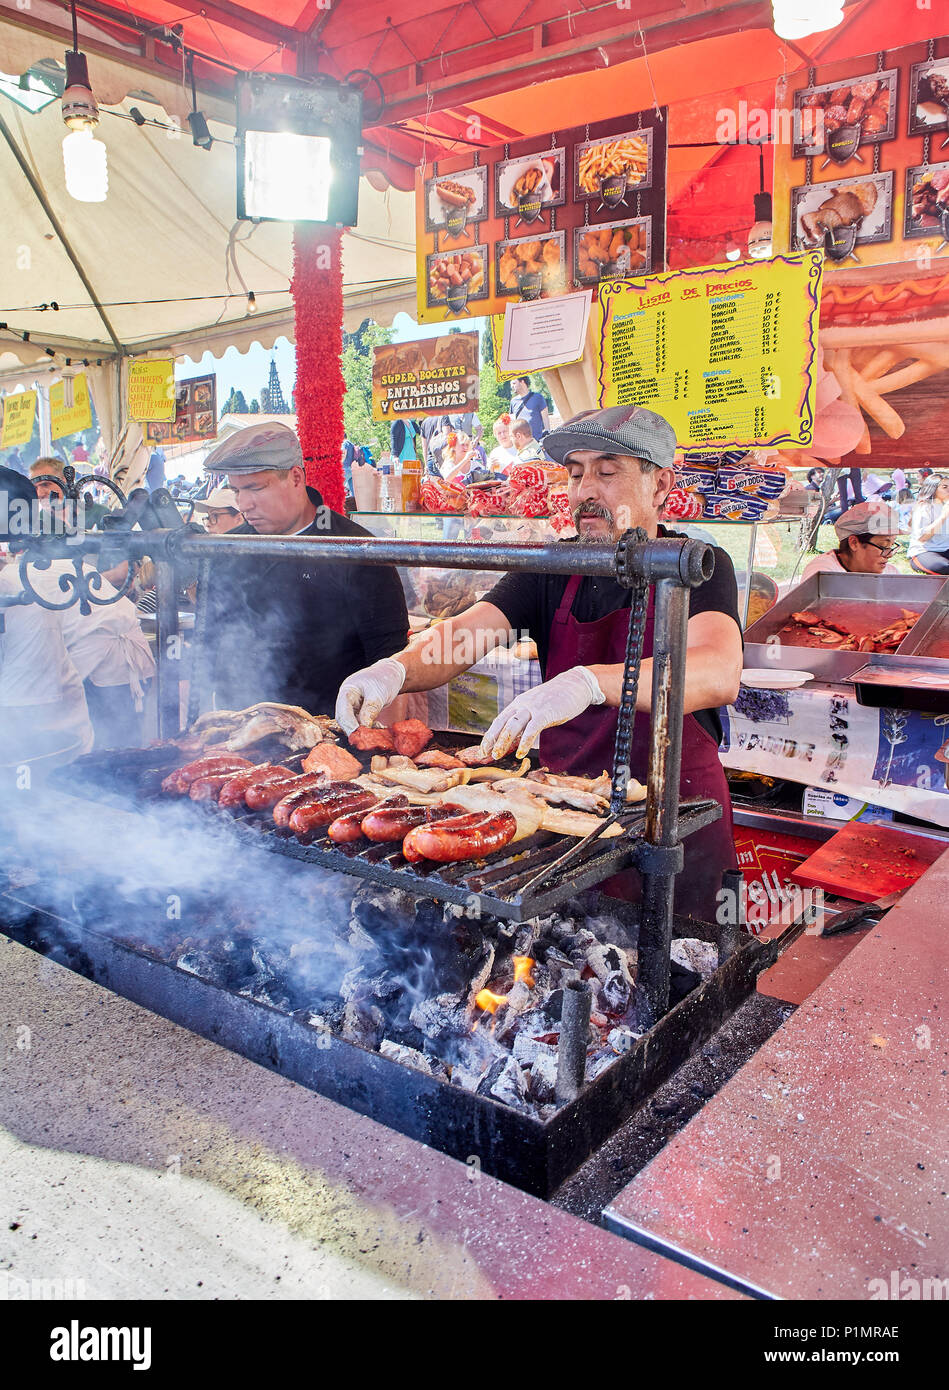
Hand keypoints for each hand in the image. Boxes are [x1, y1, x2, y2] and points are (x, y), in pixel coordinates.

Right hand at [335, 657, 405, 733]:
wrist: (393, 674)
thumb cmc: (385, 678)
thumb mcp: (378, 694)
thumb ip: (370, 710)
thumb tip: (363, 728)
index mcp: (347, 691)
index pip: (343, 712)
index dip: (349, 726)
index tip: (358, 736)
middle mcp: (347, 699)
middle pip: (345, 720)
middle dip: (355, 731)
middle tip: (367, 741)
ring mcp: (353, 705)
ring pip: (353, 723)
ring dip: (364, 730)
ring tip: (377, 732)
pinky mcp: (361, 711)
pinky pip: (361, 723)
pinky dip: (369, 727)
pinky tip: (379, 728)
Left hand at [480, 666, 604, 760]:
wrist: (576, 684)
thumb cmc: (557, 699)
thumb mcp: (537, 708)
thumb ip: (526, 722)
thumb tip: (515, 741)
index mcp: (518, 703)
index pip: (499, 721)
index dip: (490, 736)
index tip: (483, 750)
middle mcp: (522, 704)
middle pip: (502, 723)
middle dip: (491, 740)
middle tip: (484, 755)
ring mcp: (533, 708)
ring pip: (513, 726)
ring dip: (503, 742)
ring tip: (497, 756)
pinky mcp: (546, 713)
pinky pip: (532, 729)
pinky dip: (524, 742)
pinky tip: (520, 754)